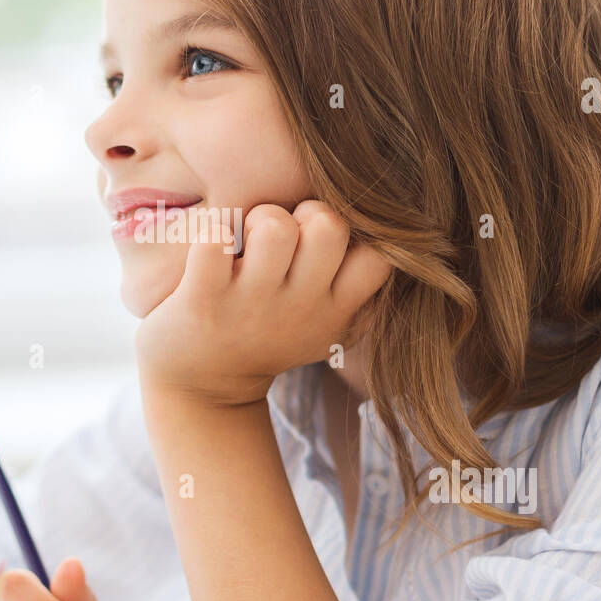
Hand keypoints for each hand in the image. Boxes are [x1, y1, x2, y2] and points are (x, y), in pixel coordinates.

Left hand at [134, 200, 392, 408]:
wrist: (204, 388)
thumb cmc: (268, 335)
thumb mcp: (325, 326)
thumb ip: (358, 290)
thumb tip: (398, 242)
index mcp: (334, 309)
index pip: (378, 257)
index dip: (357, 231)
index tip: (324, 241)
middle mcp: (298, 307)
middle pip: (329, 225)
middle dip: (305, 212)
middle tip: (280, 234)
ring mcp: (250, 304)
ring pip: (274, 225)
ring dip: (256, 218)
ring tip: (244, 241)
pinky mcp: (203, 301)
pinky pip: (213, 238)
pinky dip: (210, 230)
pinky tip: (210, 250)